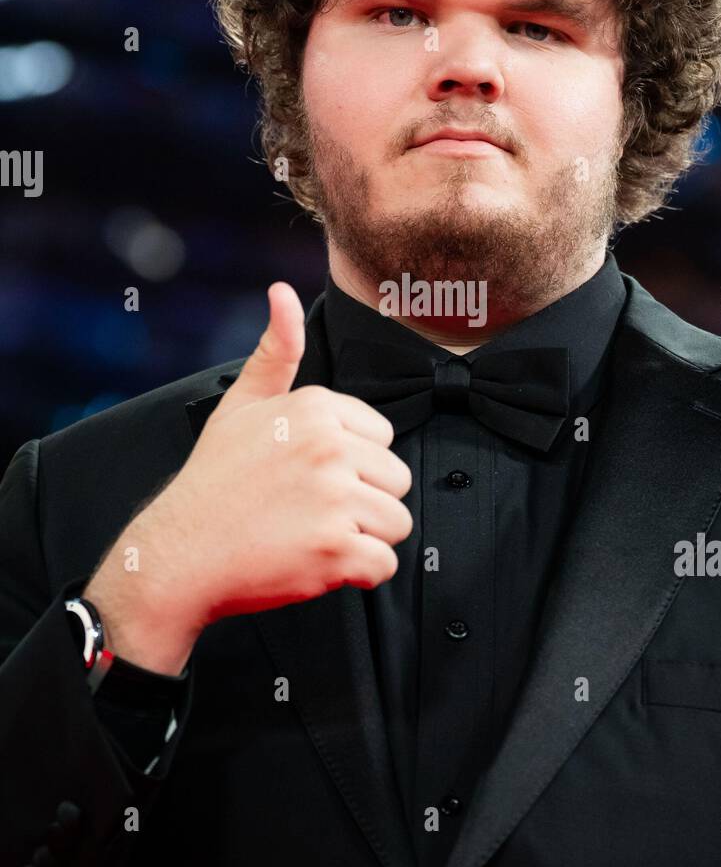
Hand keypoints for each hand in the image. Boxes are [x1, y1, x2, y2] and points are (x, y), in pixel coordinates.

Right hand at [86, 282, 412, 670]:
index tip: (308, 476)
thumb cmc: (214, 481)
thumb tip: (283, 292)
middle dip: (363, 502)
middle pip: (396, 481)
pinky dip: (357, 574)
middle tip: (309, 511)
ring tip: (313, 535)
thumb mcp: (241, 404)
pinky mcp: (335, 550)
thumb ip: (276, 350)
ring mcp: (333, 499)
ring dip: (363, 538)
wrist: (178, 553)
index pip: (383, 438)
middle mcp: (329, 447)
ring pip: (397, 523)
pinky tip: (316, 562)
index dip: (352, 464)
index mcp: (317, 408)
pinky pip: (383, 565)